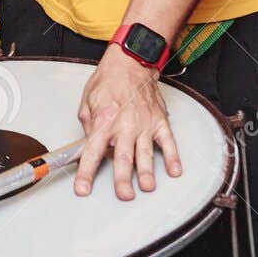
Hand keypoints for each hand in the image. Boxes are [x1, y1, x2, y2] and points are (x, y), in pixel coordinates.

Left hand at [74, 45, 182, 201]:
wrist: (131, 61)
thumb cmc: (108, 79)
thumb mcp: (87, 100)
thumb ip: (88, 125)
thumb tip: (90, 145)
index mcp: (103, 120)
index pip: (92, 151)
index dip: (86, 172)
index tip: (83, 189)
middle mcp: (125, 125)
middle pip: (123, 157)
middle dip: (123, 179)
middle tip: (124, 195)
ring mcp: (144, 124)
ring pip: (146, 153)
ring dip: (147, 172)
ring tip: (147, 187)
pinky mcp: (159, 121)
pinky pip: (168, 142)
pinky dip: (172, 157)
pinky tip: (174, 171)